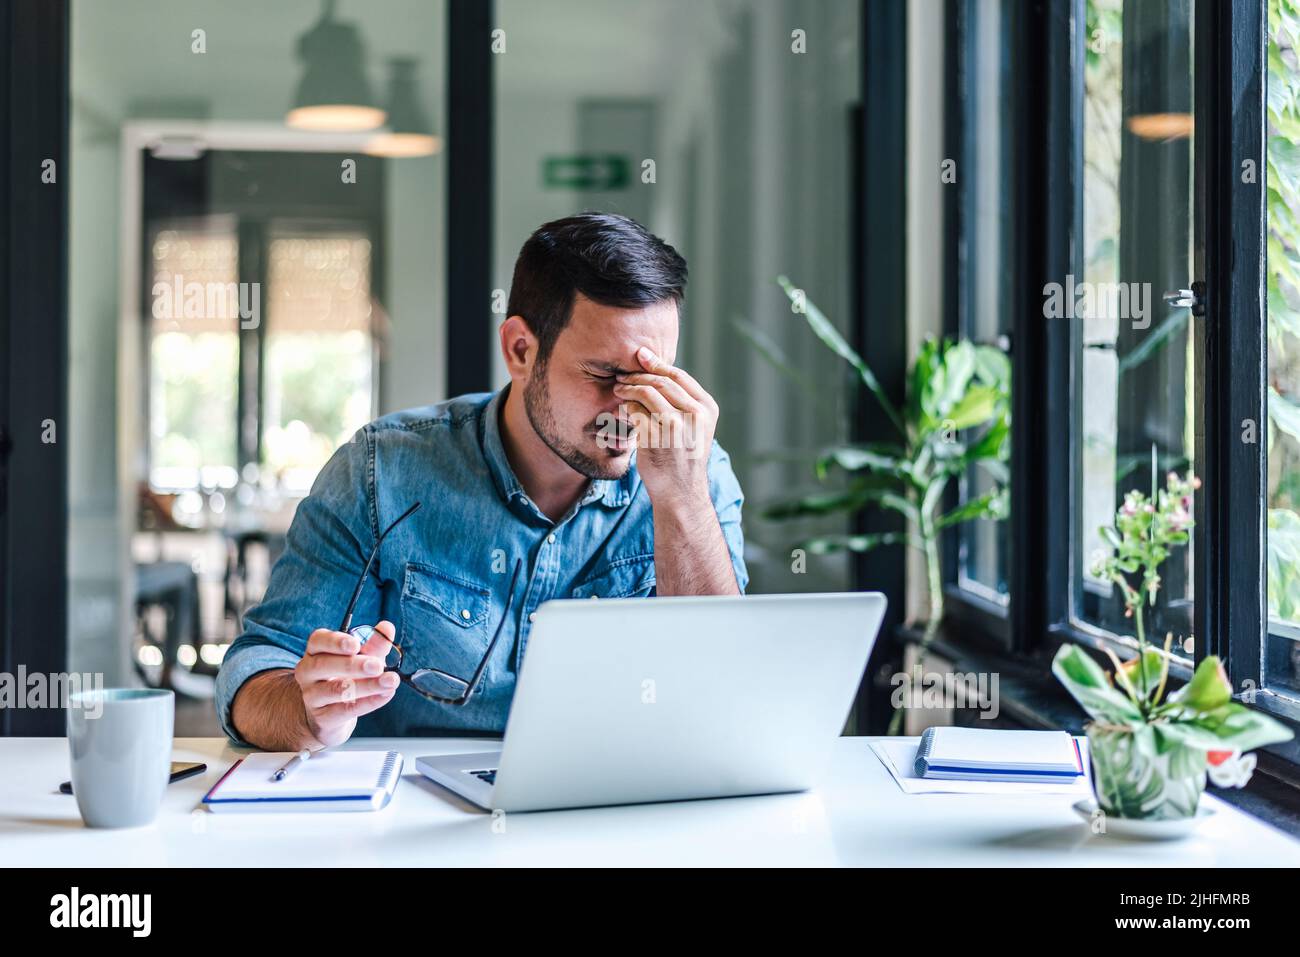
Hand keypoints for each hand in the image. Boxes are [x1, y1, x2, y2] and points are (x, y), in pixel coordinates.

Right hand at [294, 621, 398, 747]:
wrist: (330, 713)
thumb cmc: (346, 676)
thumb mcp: (361, 657)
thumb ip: (374, 644)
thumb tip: (387, 628)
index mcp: (315, 651)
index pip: (318, 641)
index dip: (335, 641)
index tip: (355, 644)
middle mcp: (308, 671)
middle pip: (323, 665)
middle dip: (353, 665)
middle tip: (377, 665)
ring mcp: (312, 695)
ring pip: (336, 690)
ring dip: (366, 685)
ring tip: (389, 681)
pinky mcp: (322, 717)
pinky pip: (345, 710)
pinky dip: (368, 702)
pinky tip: (385, 695)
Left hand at [614, 346, 717, 507]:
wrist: (681, 490)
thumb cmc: (682, 456)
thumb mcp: (695, 427)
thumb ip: (683, 402)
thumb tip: (656, 372)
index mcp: (707, 409)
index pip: (679, 376)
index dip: (658, 363)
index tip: (641, 355)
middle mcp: (695, 415)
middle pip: (661, 381)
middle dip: (638, 375)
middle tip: (622, 376)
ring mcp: (676, 426)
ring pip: (647, 393)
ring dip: (628, 388)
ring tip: (619, 390)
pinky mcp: (657, 438)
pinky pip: (635, 412)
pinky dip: (627, 408)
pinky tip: (622, 410)